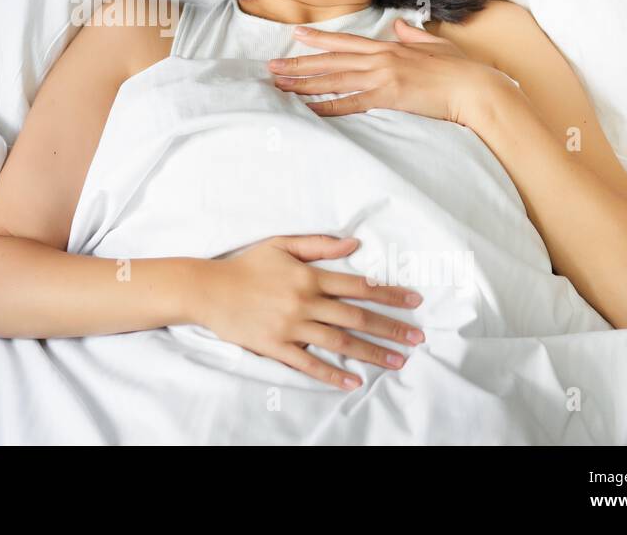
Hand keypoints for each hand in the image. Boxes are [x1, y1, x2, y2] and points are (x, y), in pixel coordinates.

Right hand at [194, 235, 424, 389]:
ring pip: (339, 343)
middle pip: (356, 318)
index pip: (358, 286)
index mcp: (308, 276)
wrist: (208, 289)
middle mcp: (304, 302)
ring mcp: (290, 327)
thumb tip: (354, 244)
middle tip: (418, 338)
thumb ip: (318, 244)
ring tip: (397, 361)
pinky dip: (331, 375)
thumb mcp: (281, 245)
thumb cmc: (246, 265)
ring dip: (371, 353)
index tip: (414, 301)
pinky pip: (308, 363)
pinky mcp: (276, 347)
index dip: (389, 294)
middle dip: (390, 328)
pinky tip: (352, 382)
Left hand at [268, 18, 500, 126]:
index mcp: (390, 47)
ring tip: (279, 86)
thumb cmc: (460, 71)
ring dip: (304, 83)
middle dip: (299, 63)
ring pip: (334, 79)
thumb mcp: (435, 47)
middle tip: (271, 66)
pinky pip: (351, 102)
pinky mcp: (389, 95)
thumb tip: (401, 25)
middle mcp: (381, 58)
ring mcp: (383, 76)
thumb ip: (414, 36)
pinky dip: (327, 107)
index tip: (296, 36)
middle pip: (331, 60)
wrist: (476, 88)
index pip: (346, 42)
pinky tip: (308, 110)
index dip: (319, 39)